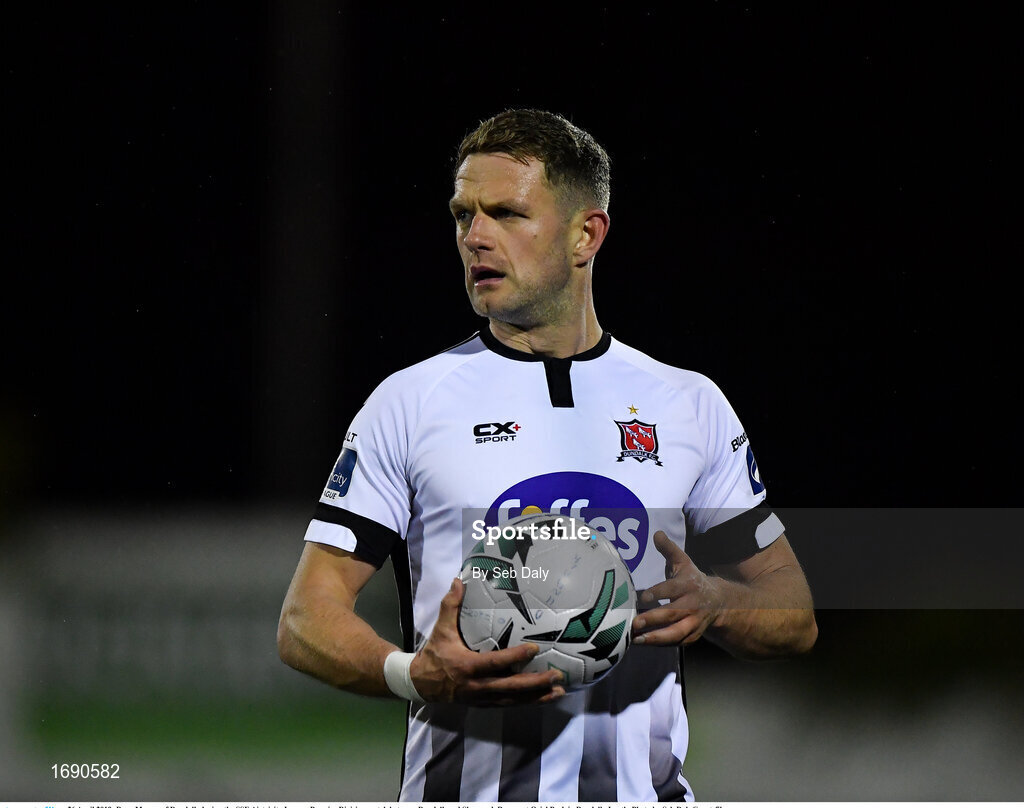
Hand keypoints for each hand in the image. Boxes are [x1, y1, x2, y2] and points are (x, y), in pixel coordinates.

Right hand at [409, 576, 565, 705]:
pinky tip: (545, 698)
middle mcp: (477, 686)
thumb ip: (450, 606)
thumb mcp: (441, 629)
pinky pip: (510, 704)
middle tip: (556, 675)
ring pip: (514, 700)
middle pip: (511, 688)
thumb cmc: (435, 654)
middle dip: (535, 683)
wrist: (421, 684)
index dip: (515, 657)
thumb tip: (458, 580)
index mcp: (467, 666)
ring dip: (537, 697)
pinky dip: (528, 702)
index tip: (535, 648)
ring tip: (559, 691)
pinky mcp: (486, 704)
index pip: (496, 663)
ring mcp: (482, 698)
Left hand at [631, 531, 723, 645]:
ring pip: (676, 633)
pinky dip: (661, 645)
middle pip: (673, 614)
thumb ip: (669, 549)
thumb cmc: (691, 579)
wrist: (719, 601)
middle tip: (634, 623)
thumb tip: (657, 533)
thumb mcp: (683, 562)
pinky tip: (643, 643)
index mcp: (688, 585)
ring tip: (635, 639)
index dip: (659, 593)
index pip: (672, 589)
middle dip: (653, 619)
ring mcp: (693, 622)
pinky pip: (677, 643)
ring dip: (656, 638)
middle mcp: (692, 605)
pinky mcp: (692, 636)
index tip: (643, 597)